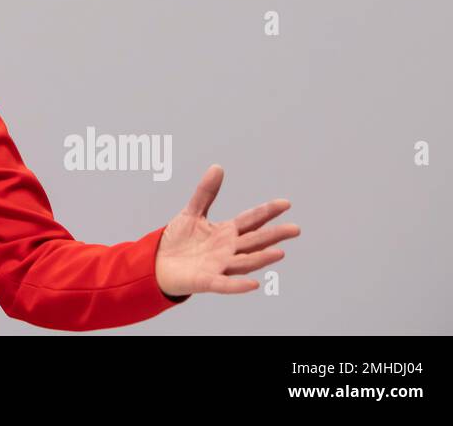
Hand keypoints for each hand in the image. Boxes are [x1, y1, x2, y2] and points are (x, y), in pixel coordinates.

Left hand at [154, 164, 299, 297]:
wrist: (158, 263)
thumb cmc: (178, 239)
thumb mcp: (192, 212)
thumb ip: (205, 193)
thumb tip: (218, 167)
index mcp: (226, 233)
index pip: (251, 220)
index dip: (267, 212)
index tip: (285, 203)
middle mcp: (228, 250)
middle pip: (255, 241)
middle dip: (274, 235)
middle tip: (295, 229)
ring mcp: (219, 266)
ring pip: (244, 262)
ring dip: (261, 259)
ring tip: (279, 252)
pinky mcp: (206, 281)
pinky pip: (224, 284)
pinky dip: (238, 285)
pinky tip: (253, 284)